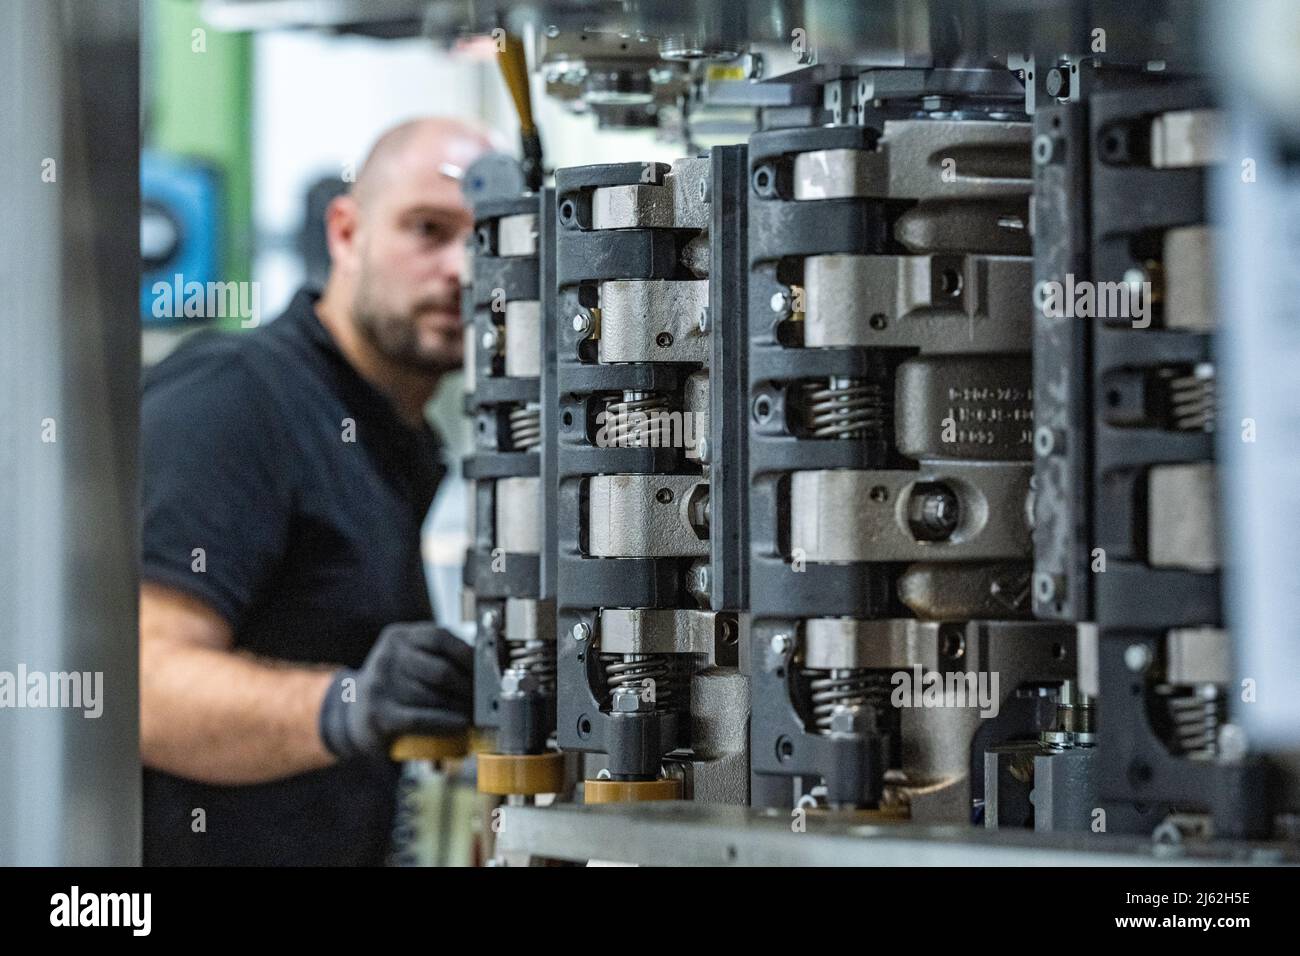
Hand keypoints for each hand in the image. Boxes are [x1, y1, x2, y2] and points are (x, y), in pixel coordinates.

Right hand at [319, 622, 472, 761]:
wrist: (350, 712)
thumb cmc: (394, 685)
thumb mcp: (407, 660)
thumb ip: (436, 656)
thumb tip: (485, 666)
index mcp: (399, 637)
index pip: (441, 637)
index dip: (469, 654)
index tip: (487, 670)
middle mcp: (387, 656)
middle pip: (441, 670)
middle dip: (469, 688)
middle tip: (484, 700)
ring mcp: (380, 684)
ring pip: (433, 696)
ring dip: (461, 708)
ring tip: (476, 714)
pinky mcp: (378, 714)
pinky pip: (420, 717)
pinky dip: (446, 721)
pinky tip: (461, 723)